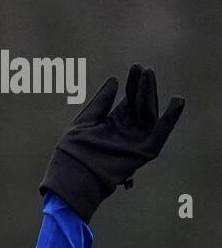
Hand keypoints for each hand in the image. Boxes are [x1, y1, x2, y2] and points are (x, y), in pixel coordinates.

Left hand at [39, 64, 184, 222]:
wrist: (69, 179)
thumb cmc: (71, 155)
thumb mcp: (85, 122)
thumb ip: (100, 102)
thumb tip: (114, 79)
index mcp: (111, 126)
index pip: (128, 101)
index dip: (132, 84)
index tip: (135, 68)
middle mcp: (124, 134)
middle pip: (139, 107)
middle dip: (142, 87)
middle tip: (144, 69)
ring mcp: (133, 143)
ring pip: (148, 116)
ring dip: (151, 96)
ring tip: (149, 77)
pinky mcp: (140, 154)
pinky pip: (159, 136)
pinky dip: (170, 120)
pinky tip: (177, 102)